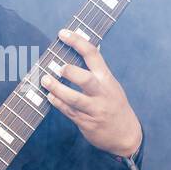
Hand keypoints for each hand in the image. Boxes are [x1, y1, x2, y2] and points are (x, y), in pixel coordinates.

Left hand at [38, 28, 142, 158]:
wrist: (126, 136)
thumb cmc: (115, 106)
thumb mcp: (112, 86)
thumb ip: (99, 70)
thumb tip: (91, 48)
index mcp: (107, 79)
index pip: (93, 55)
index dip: (77, 42)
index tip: (63, 33)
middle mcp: (102, 93)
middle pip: (86, 79)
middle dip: (69, 71)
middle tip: (57, 66)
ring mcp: (94, 109)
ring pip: (74, 98)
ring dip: (57, 89)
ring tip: (45, 80)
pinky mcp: (87, 123)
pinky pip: (69, 112)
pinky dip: (58, 103)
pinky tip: (49, 97)